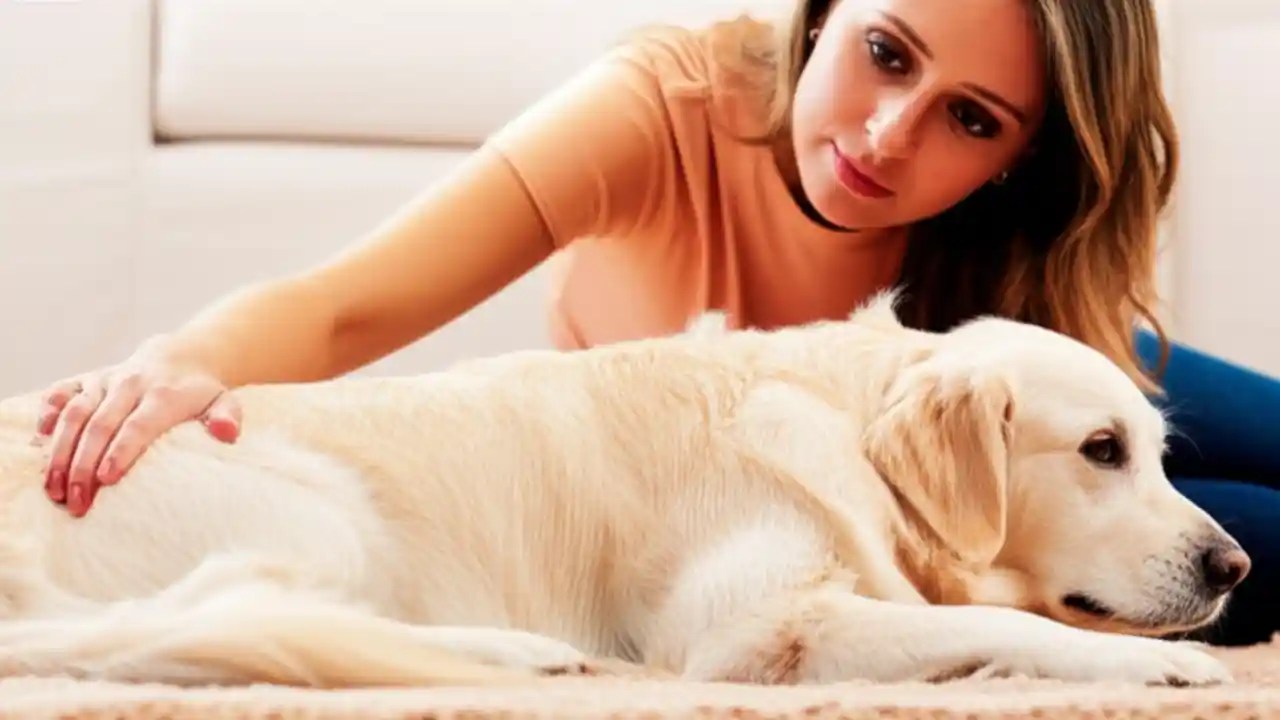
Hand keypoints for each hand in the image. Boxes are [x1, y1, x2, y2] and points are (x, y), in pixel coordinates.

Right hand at [33, 336, 240, 516]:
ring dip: (59, 451)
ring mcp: (105, 381)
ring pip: (75, 413)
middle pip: (100, 424)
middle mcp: (131, 384)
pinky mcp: (87, 379)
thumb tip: (227, 433)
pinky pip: (61, 392)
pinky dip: (47, 413)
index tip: (107, 480)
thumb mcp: (224, 402)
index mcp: (164, 395)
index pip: (139, 425)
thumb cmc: (201, 392)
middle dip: (83, 465)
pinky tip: (39, 440)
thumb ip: (228, 417)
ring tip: (53, 489)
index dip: (121, 451)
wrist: (180, 356)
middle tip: (75, 502)